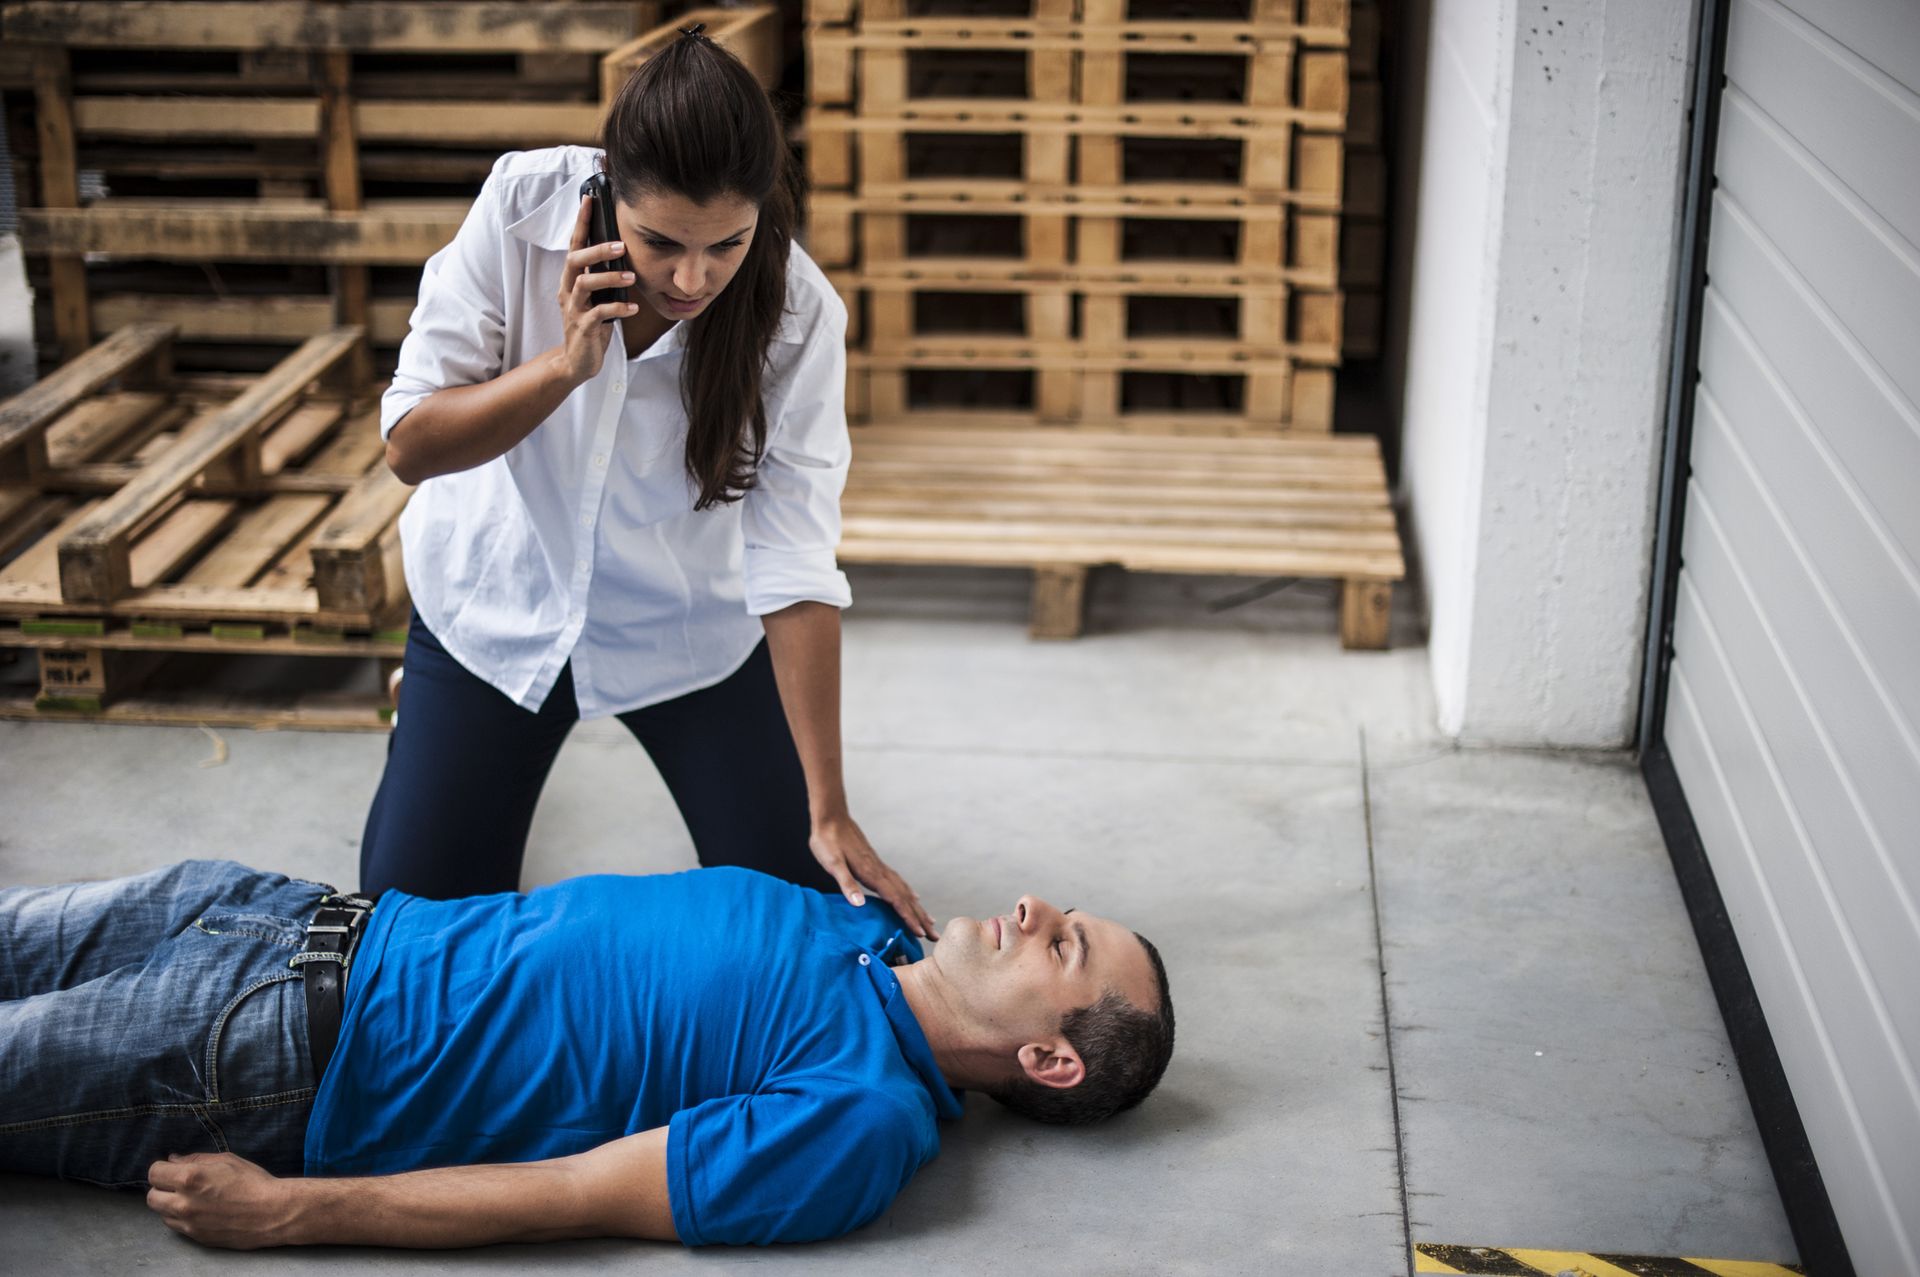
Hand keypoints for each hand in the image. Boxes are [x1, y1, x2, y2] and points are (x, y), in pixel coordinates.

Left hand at [146, 1151, 297, 1248]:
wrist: (272, 1213)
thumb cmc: (253, 1182)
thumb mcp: (227, 1160)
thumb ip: (196, 1159)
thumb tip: (174, 1159)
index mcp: (190, 1178)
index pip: (154, 1173)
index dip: (162, 1168)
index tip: (171, 1168)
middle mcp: (183, 1202)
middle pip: (151, 1196)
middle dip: (161, 1187)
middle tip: (177, 1183)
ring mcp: (188, 1223)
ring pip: (161, 1213)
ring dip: (169, 1204)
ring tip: (190, 1198)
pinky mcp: (195, 1236)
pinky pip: (175, 1226)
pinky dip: (180, 1217)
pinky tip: (198, 1210)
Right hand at [554, 194, 637, 385]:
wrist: (577, 362)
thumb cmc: (592, 324)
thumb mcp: (597, 296)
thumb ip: (604, 276)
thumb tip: (624, 251)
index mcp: (571, 279)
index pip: (574, 245)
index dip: (580, 223)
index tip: (589, 199)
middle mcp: (568, 290)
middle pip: (574, 260)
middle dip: (596, 250)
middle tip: (620, 245)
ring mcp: (574, 310)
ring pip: (585, 285)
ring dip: (609, 278)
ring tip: (631, 276)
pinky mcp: (583, 328)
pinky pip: (599, 314)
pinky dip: (617, 308)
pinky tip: (633, 307)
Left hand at [811, 814, 937, 939]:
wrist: (831, 818)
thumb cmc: (828, 841)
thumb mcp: (832, 863)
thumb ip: (846, 883)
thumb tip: (859, 904)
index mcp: (871, 874)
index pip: (896, 900)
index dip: (909, 918)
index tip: (922, 933)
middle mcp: (880, 871)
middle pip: (906, 898)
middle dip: (920, 918)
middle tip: (935, 935)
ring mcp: (879, 867)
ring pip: (904, 891)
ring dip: (917, 908)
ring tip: (929, 920)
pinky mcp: (875, 864)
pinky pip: (898, 883)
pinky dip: (908, 893)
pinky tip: (912, 896)